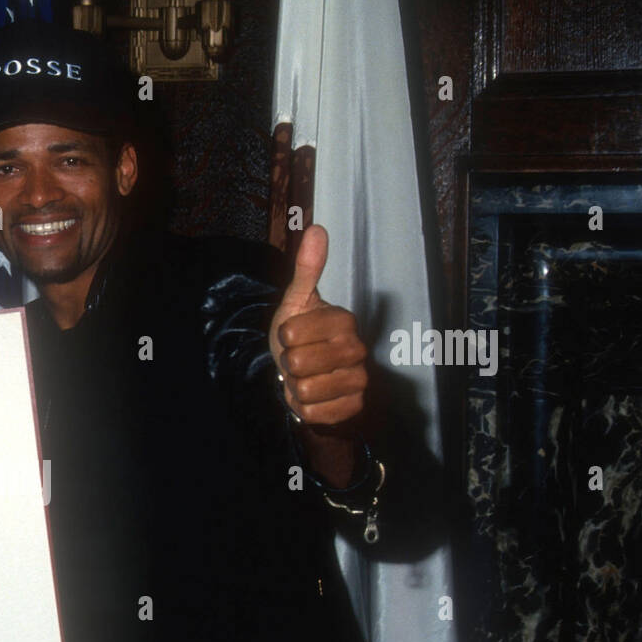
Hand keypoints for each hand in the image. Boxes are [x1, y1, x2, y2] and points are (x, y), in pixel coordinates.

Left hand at [268, 225, 367, 427]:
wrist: (310, 378)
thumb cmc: (301, 337)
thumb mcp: (297, 303)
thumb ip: (306, 270)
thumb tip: (316, 228)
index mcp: (343, 320)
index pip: (290, 333)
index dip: (283, 337)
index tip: (295, 336)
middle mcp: (356, 349)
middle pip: (295, 363)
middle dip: (288, 364)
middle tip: (299, 360)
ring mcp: (358, 379)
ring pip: (304, 390)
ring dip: (296, 387)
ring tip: (306, 378)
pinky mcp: (353, 407)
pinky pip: (313, 413)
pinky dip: (305, 408)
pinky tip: (314, 397)